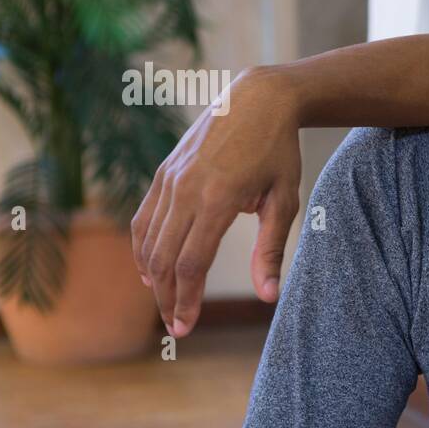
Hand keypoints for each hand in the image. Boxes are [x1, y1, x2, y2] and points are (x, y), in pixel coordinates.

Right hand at [131, 67, 302, 338]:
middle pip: (164, 259)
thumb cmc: (279, 152)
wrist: (258, 99)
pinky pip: (144, 218)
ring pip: (149, 241)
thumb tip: (269, 296)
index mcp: (218, 199)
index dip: (186, 299)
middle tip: (177, 328)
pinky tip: (151, 271)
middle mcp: (186, 190)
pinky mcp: (163, 173)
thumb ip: (271, 250)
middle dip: (168, 298)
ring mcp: (170, 180)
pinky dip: (143, 248)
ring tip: (167, 304)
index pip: (190, 263)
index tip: (186, 328)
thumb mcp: (285, 201)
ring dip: (154, 278)